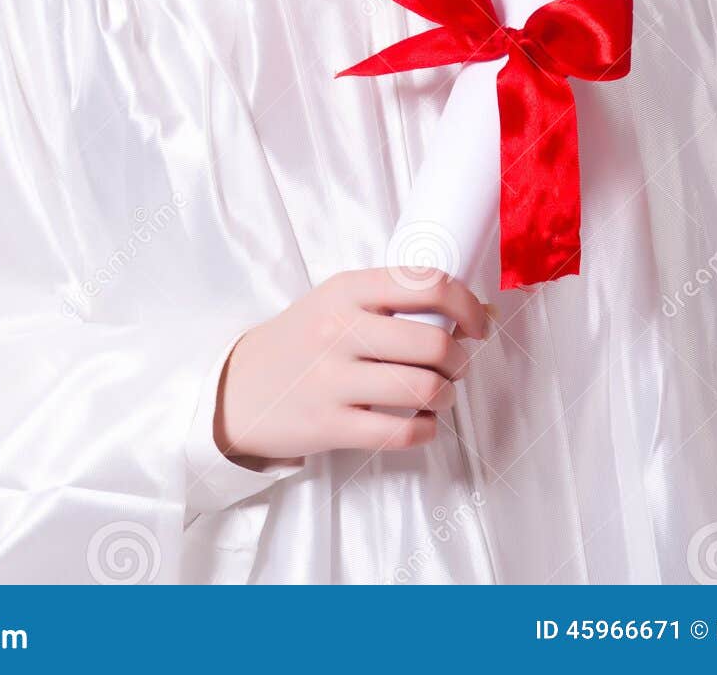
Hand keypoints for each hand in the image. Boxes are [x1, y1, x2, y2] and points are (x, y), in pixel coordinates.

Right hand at [213, 267, 489, 467]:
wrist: (238, 387)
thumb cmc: (301, 340)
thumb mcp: (338, 302)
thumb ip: (395, 302)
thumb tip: (478, 311)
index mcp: (347, 288)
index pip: (426, 284)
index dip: (467, 304)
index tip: (479, 323)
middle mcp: (340, 328)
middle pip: (434, 343)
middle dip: (460, 360)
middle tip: (456, 366)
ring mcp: (333, 379)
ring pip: (423, 390)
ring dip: (446, 396)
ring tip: (438, 395)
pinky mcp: (330, 425)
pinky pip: (401, 433)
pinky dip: (425, 430)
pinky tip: (419, 422)